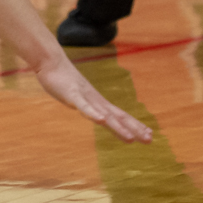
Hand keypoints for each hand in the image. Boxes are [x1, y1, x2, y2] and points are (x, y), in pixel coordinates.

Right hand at [33, 56, 152, 142]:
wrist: (52, 63)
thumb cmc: (65, 81)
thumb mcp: (80, 97)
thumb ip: (89, 106)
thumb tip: (98, 115)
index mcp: (99, 102)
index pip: (121, 116)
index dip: (134, 125)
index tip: (149, 135)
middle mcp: (97, 100)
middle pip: (118, 116)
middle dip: (134, 128)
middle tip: (149, 140)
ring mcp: (86, 97)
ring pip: (104, 114)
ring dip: (118, 127)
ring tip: (130, 138)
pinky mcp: (72, 94)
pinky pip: (83, 106)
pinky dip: (93, 113)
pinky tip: (101, 120)